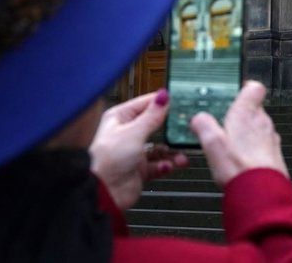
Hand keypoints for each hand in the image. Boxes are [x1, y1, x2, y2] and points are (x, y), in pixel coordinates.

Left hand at [89, 90, 189, 210]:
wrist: (104, 194)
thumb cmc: (109, 160)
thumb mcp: (133, 133)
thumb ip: (152, 116)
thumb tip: (163, 96)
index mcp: (120, 118)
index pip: (145, 104)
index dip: (162, 103)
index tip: (181, 102)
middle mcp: (128, 133)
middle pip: (155, 125)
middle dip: (171, 129)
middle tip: (187, 128)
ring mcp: (135, 151)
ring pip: (160, 146)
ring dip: (172, 151)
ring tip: (181, 155)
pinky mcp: (140, 169)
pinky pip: (159, 164)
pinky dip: (166, 165)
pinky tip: (170, 166)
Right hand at [191, 81, 288, 188]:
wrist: (260, 195)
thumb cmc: (239, 168)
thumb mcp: (211, 143)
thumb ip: (203, 125)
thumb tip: (198, 118)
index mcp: (247, 113)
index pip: (254, 87)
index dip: (244, 87)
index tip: (232, 92)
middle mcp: (263, 122)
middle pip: (253, 108)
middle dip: (238, 114)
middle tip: (221, 122)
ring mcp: (271, 139)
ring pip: (257, 127)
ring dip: (244, 132)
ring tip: (227, 144)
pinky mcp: (273, 156)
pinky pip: (261, 144)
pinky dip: (251, 148)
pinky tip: (239, 160)